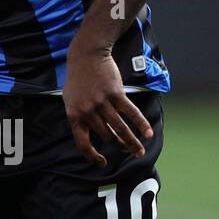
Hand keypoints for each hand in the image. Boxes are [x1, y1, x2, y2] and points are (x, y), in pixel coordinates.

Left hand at [63, 44, 153, 164]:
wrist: (87, 55)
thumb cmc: (78, 78)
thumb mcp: (70, 100)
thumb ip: (79, 117)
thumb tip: (89, 134)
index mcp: (75, 116)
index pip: (83, 143)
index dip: (93, 157)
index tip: (103, 163)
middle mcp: (88, 112)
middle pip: (107, 136)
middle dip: (119, 146)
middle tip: (129, 152)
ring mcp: (102, 103)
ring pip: (119, 128)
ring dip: (131, 142)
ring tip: (139, 151)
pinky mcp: (115, 94)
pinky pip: (130, 112)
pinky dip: (141, 124)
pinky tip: (148, 133)